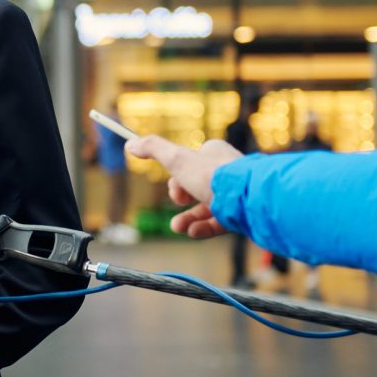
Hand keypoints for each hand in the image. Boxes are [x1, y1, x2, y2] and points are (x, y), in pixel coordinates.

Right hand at [125, 135, 244, 238]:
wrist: (247, 198)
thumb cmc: (212, 175)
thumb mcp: (177, 159)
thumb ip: (153, 149)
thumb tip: (130, 144)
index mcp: (215, 154)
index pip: (190, 163)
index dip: (177, 176)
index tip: (173, 187)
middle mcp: (226, 172)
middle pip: (196, 187)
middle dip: (181, 200)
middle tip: (178, 202)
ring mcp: (234, 194)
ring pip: (207, 207)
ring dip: (188, 218)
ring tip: (178, 227)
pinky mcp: (241, 214)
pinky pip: (220, 222)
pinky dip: (204, 228)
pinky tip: (193, 232)